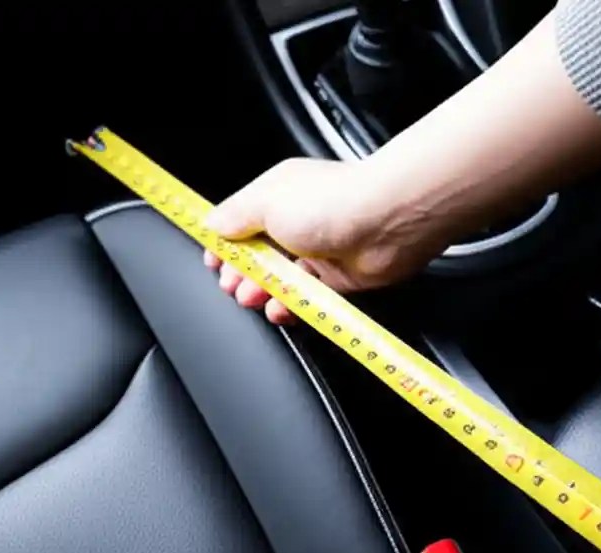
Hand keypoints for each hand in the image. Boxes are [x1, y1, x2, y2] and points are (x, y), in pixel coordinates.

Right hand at [202, 157, 450, 323]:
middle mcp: (297, 222)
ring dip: (264, 292)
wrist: (388, 223)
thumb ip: (234, 216)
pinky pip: (307, 297)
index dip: (224, 243)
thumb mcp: (265, 202)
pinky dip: (292, 305)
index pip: (240, 222)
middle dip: (241, 273)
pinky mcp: (337, 278)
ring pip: (280, 280)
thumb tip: (212, 225)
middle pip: (258, 255)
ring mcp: (317, 250)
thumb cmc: (331, 202)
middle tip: (233, 284)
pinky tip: (282, 308)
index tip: (212, 261)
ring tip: (254, 297)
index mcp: (276, 196)